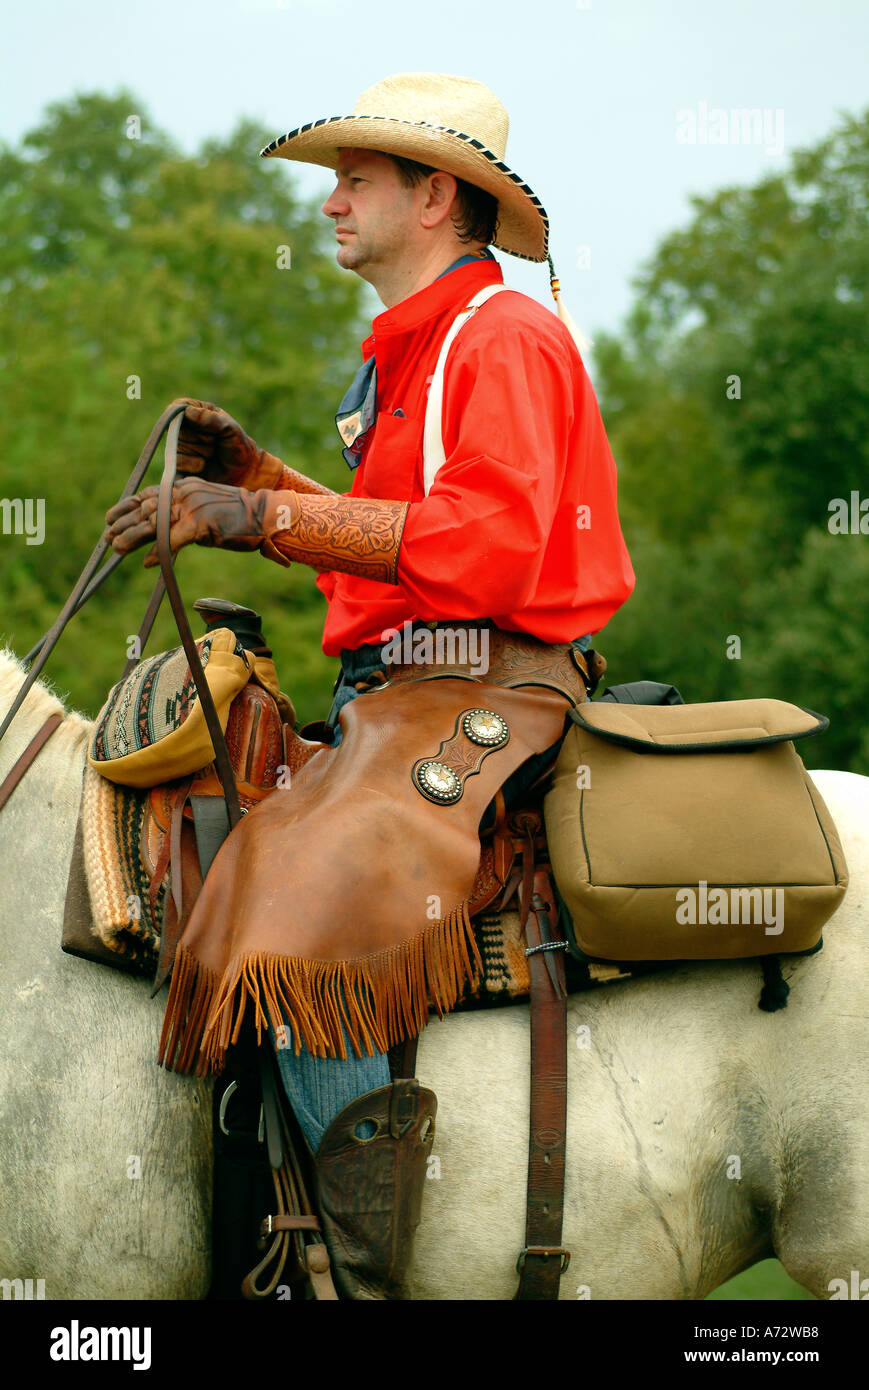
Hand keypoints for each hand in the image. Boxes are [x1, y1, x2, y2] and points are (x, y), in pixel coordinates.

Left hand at [103, 479, 270, 566]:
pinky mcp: (200, 525)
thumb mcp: (206, 508)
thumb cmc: (239, 516)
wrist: (265, 516)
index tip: (110, 517)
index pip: (148, 494)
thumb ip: (184, 515)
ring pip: (154, 523)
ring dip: (133, 537)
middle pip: (146, 509)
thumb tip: (165, 533)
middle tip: (106, 537)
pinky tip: (148, 562)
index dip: (127, 506)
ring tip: (116, 548)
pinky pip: (173, 541)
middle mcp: (184, 493)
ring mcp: (191, 508)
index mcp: (185, 486)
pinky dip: (159, 552)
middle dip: (123, 524)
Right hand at [169, 398, 275, 486]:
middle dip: (198, 437)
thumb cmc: (237, 446)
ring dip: (198, 451)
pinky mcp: (179, 464)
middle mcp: (186, 428)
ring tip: (211, 454)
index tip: (194, 420)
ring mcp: (181, 446)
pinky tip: (204, 464)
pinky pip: (177, 462)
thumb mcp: (230, 429)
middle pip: (177, 427)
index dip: (184, 414)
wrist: (242, 472)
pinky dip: (192, 464)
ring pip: (178, 445)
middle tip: (214, 442)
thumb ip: (212, 419)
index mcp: (198, 412)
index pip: (179, 406)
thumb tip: (188, 412)